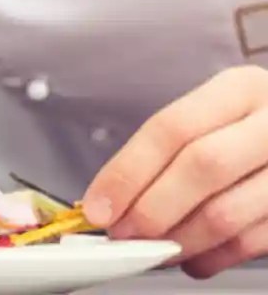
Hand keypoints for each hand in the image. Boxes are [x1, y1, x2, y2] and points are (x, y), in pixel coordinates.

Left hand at [82, 65, 267, 278]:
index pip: (172, 128)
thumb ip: (169, 149)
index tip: (98, 206)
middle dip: (151, 208)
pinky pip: (251, 243)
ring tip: (152, 250)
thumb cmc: (245, 130)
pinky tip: (190, 258)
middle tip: (122, 233)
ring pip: (226, 213)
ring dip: (178, 240)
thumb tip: (110, 199)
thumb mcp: (215, 116)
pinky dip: (211, 258)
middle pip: (201, 167)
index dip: (128, 171)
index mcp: (240, 89)